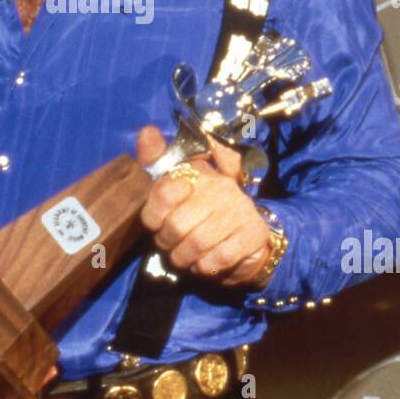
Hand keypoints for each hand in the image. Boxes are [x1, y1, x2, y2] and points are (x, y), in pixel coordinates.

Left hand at [135, 125, 275, 288]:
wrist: (246, 237)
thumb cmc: (201, 211)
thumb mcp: (176, 184)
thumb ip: (156, 159)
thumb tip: (146, 131)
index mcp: (200, 172)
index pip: (166, 190)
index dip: (153, 214)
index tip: (154, 223)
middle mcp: (222, 187)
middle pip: (177, 225)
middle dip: (167, 243)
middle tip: (169, 245)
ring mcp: (240, 210)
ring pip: (196, 245)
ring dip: (183, 258)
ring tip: (183, 256)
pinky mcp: (253, 234)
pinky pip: (217, 260)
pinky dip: (204, 267)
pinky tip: (204, 263)